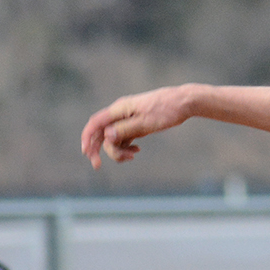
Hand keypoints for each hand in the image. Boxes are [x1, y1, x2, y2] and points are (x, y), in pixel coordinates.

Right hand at [80, 86, 197, 168]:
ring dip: (118, 150)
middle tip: (97, 166)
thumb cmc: (166, 110)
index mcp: (120, 109)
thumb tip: (107, 136)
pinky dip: (126, 147)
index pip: (96, 123)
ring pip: (113, 138)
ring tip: (134, 155)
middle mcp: (120, 113)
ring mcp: (127, 119)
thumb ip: (126, 129)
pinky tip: (137, 150)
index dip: (87, 137)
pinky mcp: (135, 125)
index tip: (86, 153)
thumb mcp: (146, 122)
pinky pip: (124, 139)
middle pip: (101, 133)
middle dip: (99, 150)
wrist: (183, 103)